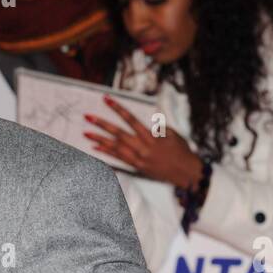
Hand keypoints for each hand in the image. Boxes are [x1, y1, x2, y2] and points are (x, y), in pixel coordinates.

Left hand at [83, 95, 203, 188]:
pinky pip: (118, 160)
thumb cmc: (181, 151)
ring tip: (86, 133)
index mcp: (151, 136)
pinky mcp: (137, 168)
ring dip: (99, 140)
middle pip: (118, 134)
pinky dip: (106, 154)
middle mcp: (142, 148)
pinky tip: (95, 149)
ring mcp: (138, 159)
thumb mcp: (173, 134)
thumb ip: (159, 126)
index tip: (106, 100)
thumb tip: (150, 121)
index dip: (117, 108)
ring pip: (115, 148)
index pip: (130, 119)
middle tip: (88, 117)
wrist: (186, 173)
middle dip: (102, 124)